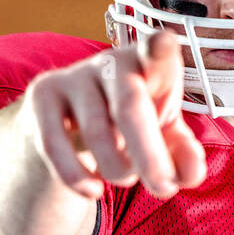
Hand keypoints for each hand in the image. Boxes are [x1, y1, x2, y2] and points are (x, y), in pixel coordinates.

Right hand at [22, 31, 205, 199]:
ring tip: (126, 179)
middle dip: (150, 155)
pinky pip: (55, 144)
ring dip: (117, 168)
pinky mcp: (42, 95)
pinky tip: (93, 191)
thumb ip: (184, 155)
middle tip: (163, 188)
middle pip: (130, 106)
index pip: (157, 52)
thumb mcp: (164, 136)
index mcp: (152, 65)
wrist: (75, 120)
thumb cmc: (133, 122)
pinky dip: (76, 176)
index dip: (160, 49)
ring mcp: (75, 75)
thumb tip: (191, 175)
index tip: (164, 43)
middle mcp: (113, 62)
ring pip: (97, 131)